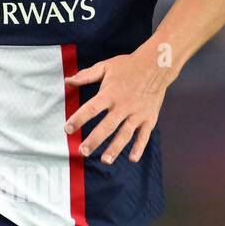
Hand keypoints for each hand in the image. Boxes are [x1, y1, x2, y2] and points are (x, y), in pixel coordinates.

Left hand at [64, 45, 168, 164]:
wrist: (157, 64)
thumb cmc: (128, 66)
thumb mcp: (106, 66)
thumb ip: (86, 75)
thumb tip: (67, 81)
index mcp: (110, 93)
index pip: (92, 108)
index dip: (79, 119)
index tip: (67, 129)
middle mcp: (124, 105)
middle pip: (107, 125)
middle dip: (95, 140)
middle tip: (83, 151)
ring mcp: (137, 113)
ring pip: (125, 134)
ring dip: (115, 148)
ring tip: (105, 160)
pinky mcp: (149, 118)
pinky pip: (144, 135)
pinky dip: (139, 147)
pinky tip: (132, 159)